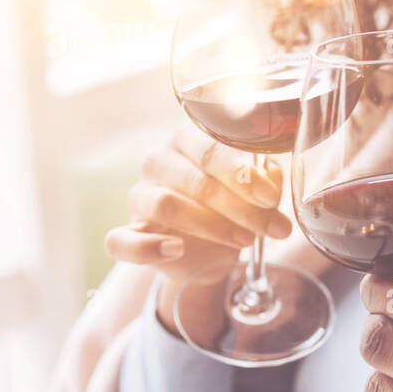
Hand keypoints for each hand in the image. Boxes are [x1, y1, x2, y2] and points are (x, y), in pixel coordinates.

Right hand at [103, 124, 294, 336]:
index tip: (270, 197)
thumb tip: (272, 177)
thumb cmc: (234, 208)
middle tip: (272, 227)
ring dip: (211, 225)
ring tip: (245, 239)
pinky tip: (176, 249)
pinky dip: (147, 247)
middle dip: (240, 206)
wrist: (211, 253)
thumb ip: (266, 181)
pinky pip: (120, 240)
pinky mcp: (127, 232)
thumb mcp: (257, 193)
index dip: (243, 174)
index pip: (212, 147)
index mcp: (189, 138)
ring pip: (167, 205)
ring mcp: (140, 195)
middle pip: (196, 179)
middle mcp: (160, 160)